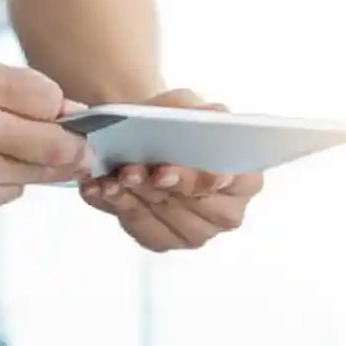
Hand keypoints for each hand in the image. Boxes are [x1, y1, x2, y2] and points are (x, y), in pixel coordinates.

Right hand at [0, 52, 93, 211]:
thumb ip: (20, 89)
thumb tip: (71, 114)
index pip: (53, 99)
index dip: (61, 105)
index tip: (61, 111)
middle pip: (59, 146)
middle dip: (76, 147)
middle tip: (81, 147)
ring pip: (39, 175)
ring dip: (42, 165)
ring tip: (19, 150)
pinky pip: (10, 193)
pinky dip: (9, 180)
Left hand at [77, 89, 263, 251]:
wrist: (144, 140)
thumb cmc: (172, 124)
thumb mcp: (184, 106)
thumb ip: (198, 112)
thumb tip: (206, 118)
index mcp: (245, 178)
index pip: (236, 182)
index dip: (206, 178)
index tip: (173, 170)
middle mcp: (226, 213)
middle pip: (193, 205)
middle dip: (159, 186)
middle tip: (132, 170)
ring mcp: (195, 232)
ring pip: (162, 217)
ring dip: (133, 196)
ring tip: (111, 179)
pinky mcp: (163, 240)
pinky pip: (138, 227)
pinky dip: (116, 205)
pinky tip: (100, 189)